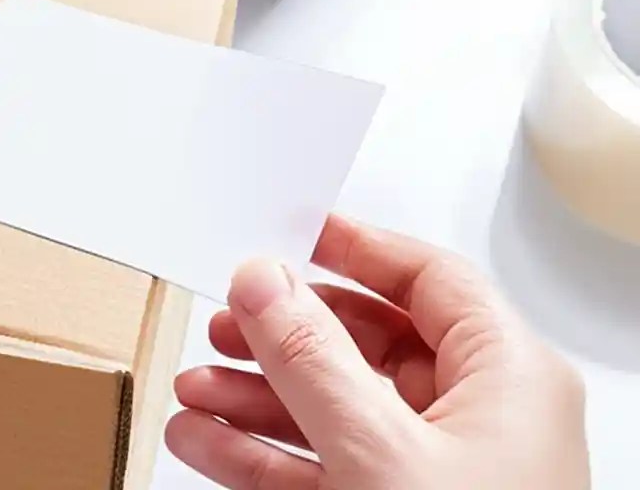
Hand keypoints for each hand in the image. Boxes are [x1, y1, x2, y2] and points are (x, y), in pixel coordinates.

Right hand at [165, 216, 588, 488]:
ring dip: (256, 399)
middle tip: (226, 322)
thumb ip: (313, 359)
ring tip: (195, 388)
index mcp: (506, 379)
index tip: (289, 234)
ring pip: (333, 411)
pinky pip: (319, 469)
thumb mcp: (378, 449)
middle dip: (284, 337)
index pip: (429, 281)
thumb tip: (265, 283)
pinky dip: (259, 455)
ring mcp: (432, 476)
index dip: (356, 249)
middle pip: (367, 347)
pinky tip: (205, 441)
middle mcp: (476, 421)